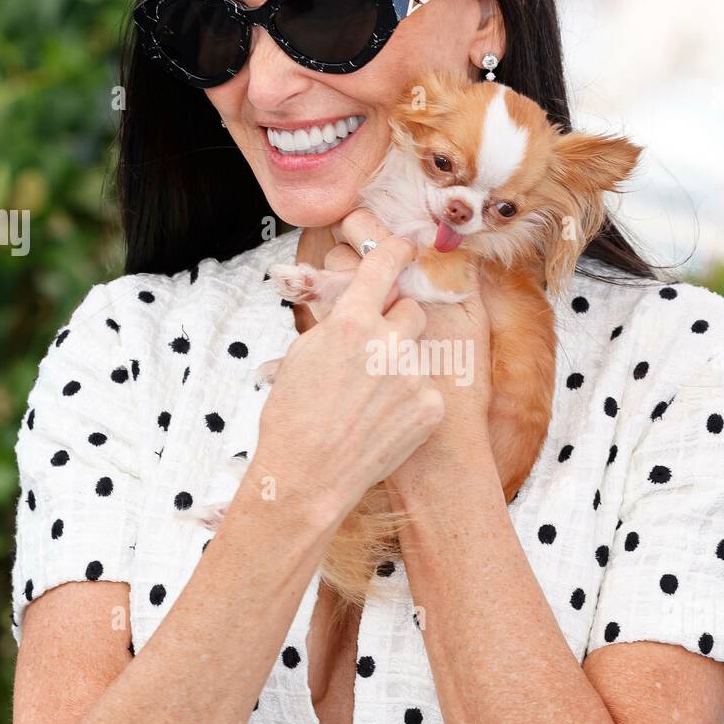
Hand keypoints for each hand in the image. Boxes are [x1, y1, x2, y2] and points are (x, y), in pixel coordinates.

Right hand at [323, 209, 495, 506]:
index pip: (383, 266)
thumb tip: (352, 302)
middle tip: (376, 353)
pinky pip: (426, 388)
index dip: (395, 251)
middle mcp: (387, 341)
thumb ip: (336, 323)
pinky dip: (410, 402)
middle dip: (397, 324)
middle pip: (410, 310)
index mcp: (350, 321)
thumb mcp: (303, 355)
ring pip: (417, 353)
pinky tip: (383, 423)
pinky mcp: (430, 405)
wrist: (308, 476)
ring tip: (370, 401)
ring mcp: (413, 374)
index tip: (403, 247)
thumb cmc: (293, 418)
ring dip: (401, 366)